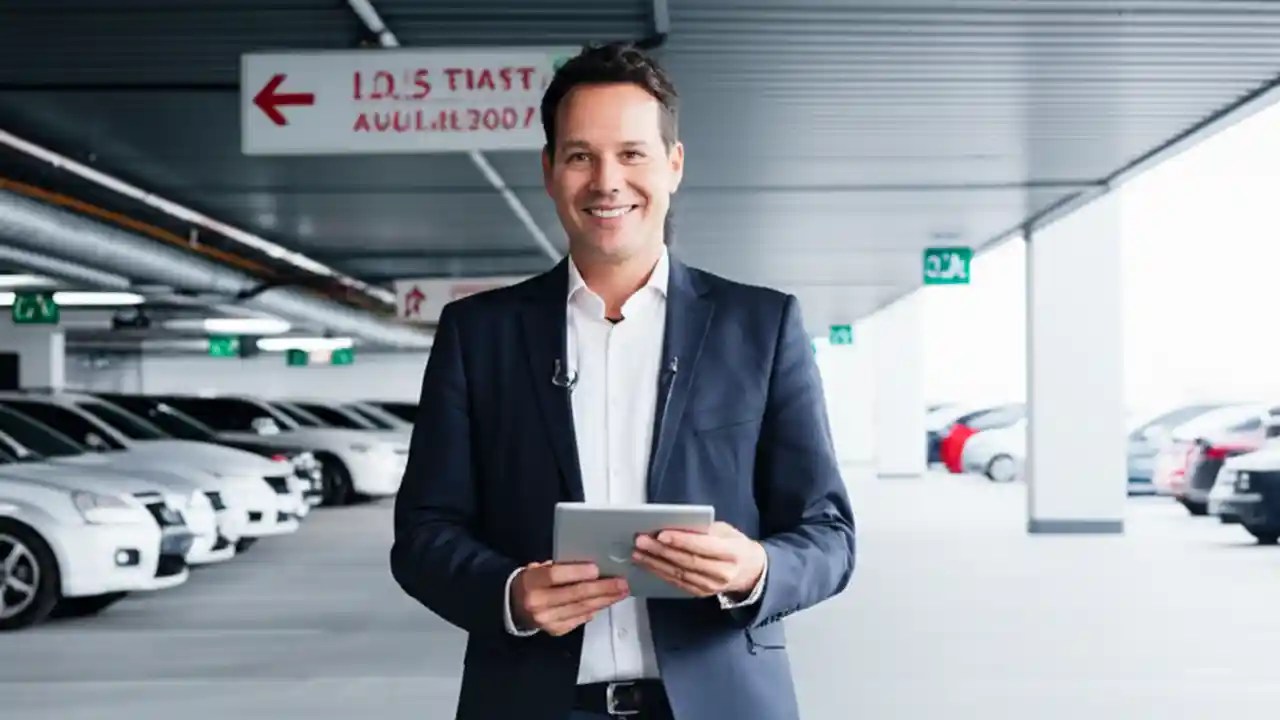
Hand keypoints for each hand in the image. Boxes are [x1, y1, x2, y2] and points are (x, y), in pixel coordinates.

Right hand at [510, 561, 628, 635]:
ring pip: (581, 609)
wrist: (512, 607)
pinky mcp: (554, 630)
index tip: (598, 569)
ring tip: (621, 592)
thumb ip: (559, 567)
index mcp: (532, 582)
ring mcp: (547, 620)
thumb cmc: (531, 582)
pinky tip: (606, 603)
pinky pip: (579, 619)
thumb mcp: (538, 569)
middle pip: (575, 595)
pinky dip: (594, 610)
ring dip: (604, 600)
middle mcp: (538, 603)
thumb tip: (590, 567)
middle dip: (602, 589)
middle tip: (622, 583)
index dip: (577, 572)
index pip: (556, 576)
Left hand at [632, 522, 766, 598]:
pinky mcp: (700, 593)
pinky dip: (659, 572)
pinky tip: (647, 564)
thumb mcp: (727, 531)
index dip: (680, 541)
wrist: (750, 572)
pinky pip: (676, 583)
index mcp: (732, 553)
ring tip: (638, 552)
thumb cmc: (736, 546)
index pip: (702, 547)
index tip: (661, 534)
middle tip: (641, 541)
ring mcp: (710, 586)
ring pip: (678, 574)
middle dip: (660, 551)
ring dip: (655, 563)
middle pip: (686, 562)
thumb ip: (705, 529)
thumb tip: (676, 525)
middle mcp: (721, 573)